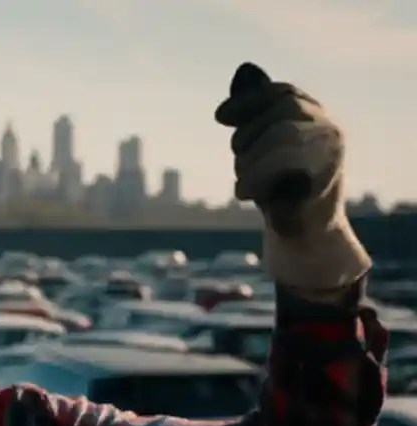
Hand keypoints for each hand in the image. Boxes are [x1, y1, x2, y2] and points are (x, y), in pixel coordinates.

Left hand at [214, 62, 369, 293]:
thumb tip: (245, 68)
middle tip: (238, 162)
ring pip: (284, 136)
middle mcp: (329, 132)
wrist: (302, 233)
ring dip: (251, 161)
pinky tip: (246, 192)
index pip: (283, 93)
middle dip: (247, 137)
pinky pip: (285, 170)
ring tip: (243, 185)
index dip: (249, 101)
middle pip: (281, 114)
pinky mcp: (323, 185)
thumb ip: (255, 111)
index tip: (220, 117)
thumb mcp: (260, 144)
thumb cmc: (278, 186)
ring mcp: (331, 158)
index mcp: (315, 117)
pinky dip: (258, 179)